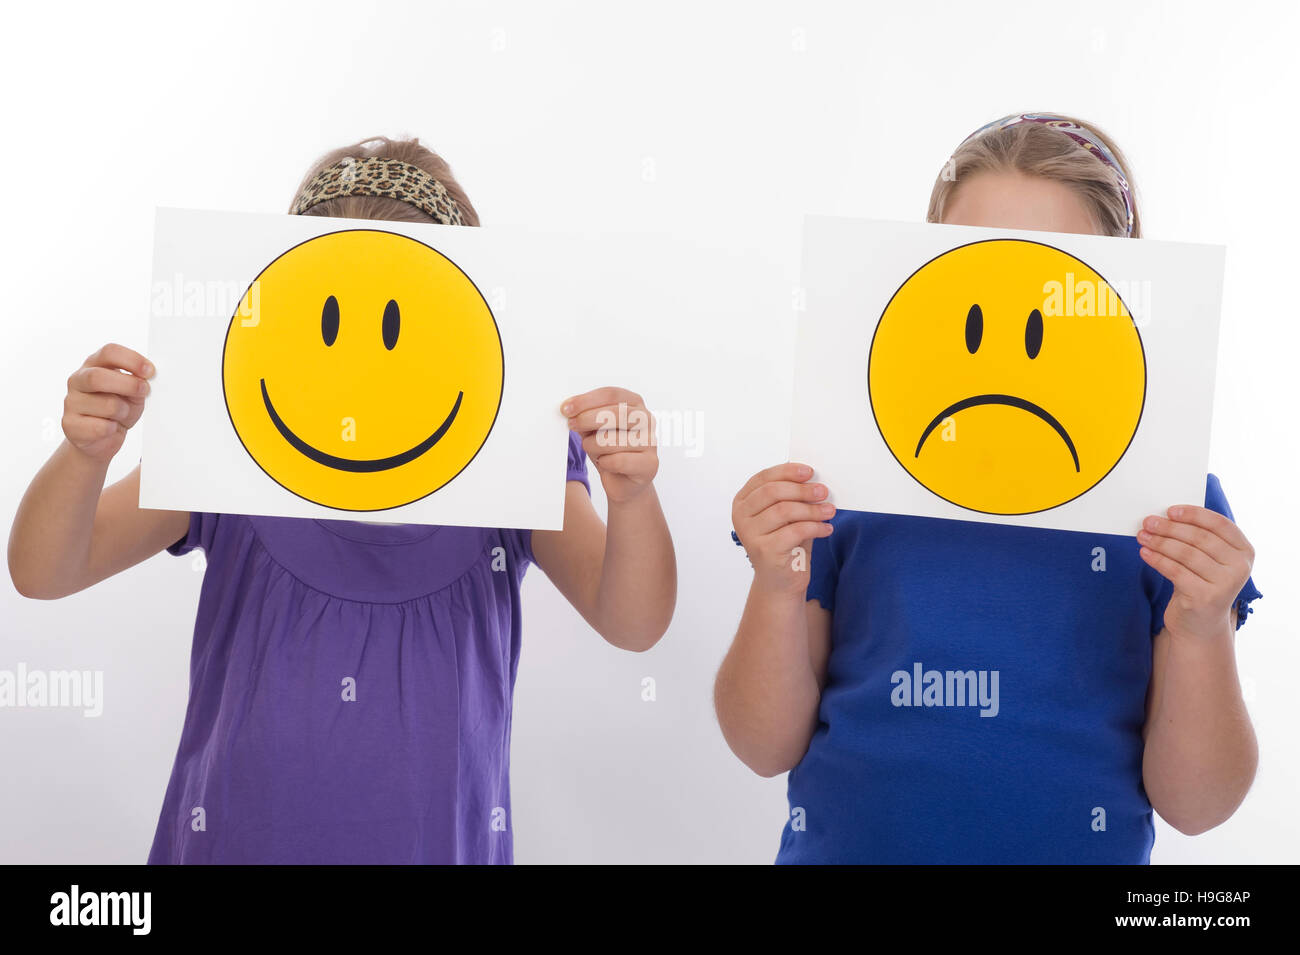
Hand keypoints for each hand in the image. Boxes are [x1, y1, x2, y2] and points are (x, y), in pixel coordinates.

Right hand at [63, 344, 153, 462]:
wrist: (101, 438)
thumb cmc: (118, 409)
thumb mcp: (132, 392)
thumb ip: (137, 381)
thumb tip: (146, 377)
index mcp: (94, 365)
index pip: (109, 352)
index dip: (132, 359)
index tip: (150, 371)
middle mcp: (78, 380)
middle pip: (97, 377)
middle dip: (127, 384)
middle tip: (143, 391)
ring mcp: (71, 402)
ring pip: (106, 405)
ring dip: (124, 411)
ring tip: (123, 415)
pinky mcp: (70, 425)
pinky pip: (101, 427)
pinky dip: (114, 428)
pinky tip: (112, 427)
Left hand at [562, 387, 658, 503]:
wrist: (624, 481)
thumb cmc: (609, 450)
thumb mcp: (594, 428)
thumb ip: (585, 416)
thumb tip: (569, 409)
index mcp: (635, 403)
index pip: (610, 394)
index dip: (586, 400)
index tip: (566, 409)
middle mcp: (647, 419)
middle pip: (613, 413)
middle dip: (586, 419)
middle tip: (571, 425)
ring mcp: (651, 441)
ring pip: (611, 440)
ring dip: (593, 446)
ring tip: (592, 449)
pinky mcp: (650, 464)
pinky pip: (617, 461)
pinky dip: (604, 463)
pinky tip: (605, 463)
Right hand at [732, 462, 833, 594]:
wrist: (781, 581)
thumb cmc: (786, 543)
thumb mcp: (788, 515)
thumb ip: (793, 496)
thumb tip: (813, 478)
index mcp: (743, 502)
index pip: (763, 478)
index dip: (787, 471)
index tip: (809, 472)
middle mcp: (741, 517)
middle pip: (772, 492)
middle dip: (802, 489)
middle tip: (823, 491)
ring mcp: (750, 534)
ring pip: (784, 510)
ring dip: (812, 509)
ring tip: (829, 511)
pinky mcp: (764, 550)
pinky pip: (795, 530)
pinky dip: (815, 527)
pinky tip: (826, 529)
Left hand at [1138, 505, 1254, 641]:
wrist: (1201, 625)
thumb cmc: (1201, 583)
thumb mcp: (1209, 561)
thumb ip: (1199, 539)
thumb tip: (1165, 516)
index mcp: (1244, 551)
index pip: (1220, 524)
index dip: (1194, 514)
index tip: (1170, 510)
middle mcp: (1239, 567)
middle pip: (1199, 538)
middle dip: (1170, 527)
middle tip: (1148, 522)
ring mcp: (1225, 584)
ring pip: (1185, 553)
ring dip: (1160, 542)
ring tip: (1142, 536)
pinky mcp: (1205, 598)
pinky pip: (1175, 571)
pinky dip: (1157, 559)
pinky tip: (1144, 553)